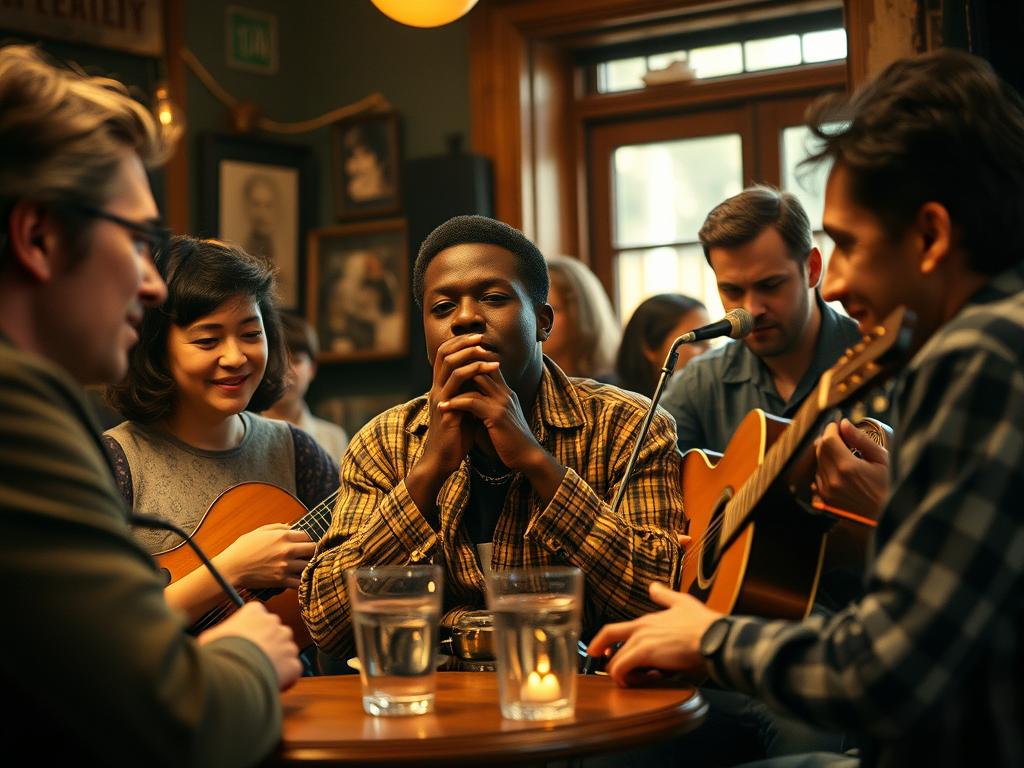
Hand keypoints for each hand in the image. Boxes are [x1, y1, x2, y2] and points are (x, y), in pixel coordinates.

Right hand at [198, 602, 301, 689]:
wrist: (235, 671)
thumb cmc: (220, 652)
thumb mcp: (210, 637)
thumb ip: (219, 634)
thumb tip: (211, 640)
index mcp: (255, 611)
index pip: (258, 615)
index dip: (252, 630)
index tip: (245, 641)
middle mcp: (275, 623)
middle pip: (274, 630)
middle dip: (268, 643)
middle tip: (253, 659)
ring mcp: (287, 642)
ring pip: (286, 648)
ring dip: (278, 659)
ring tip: (260, 672)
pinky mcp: (294, 662)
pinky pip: (293, 668)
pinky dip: (286, 677)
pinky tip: (272, 683)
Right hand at [215, 523, 314, 589]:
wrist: (230, 568)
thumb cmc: (242, 548)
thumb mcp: (260, 531)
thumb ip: (279, 527)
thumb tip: (292, 528)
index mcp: (283, 536)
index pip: (308, 535)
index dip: (310, 538)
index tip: (308, 542)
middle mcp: (287, 550)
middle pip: (313, 549)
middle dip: (313, 551)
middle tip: (310, 554)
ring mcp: (286, 566)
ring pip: (310, 565)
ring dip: (310, 565)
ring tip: (307, 565)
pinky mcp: (282, 580)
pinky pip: (301, 581)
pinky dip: (305, 580)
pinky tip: (303, 578)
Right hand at [407, 335, 500, 520]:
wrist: (443, 461)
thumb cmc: (456, 438)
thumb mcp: (464, 410)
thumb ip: (469, 395)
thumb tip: (483, 383)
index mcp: (440, 388)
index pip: (445, 355)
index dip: (459, 343)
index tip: (478, 337)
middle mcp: (437, 389)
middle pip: (444, 354)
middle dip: (463, 342)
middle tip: (481, 336)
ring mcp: (440, 397)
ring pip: (450, 364)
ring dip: (470, 354)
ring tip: (487, 350)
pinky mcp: (445, 408)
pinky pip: (456, 383)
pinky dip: (473, 371)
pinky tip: (489, 369)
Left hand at [437, 364, 540, 470]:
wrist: (527, 456)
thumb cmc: (509, 440)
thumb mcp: (496, 419)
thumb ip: (483, 408)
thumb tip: (464, 404)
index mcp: (505, 392)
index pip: (488, 367)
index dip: (470, 364)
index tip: (450, 368)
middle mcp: (504, 393)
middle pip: (482, 367)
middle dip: (461, 367)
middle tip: (440, 372)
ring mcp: (501, 402)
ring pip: (477, 379)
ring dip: (456, 383)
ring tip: (438, 389)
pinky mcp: (497, 415)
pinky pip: (472, 402)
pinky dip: (455, 403)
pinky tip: (443, 407)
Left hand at [587, 582, 720, 687]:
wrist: (715, 636)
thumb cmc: (704, 624)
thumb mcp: (682, 603)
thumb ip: (665, 597)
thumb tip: (653, 587)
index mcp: (646, 621)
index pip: (612, 631)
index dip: (600, 643)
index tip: (596, 653)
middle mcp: (639, 629)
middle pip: (610, 648)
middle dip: (614, 665)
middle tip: (627, 676)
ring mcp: (641, 640)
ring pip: (615, 662)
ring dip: (627, 676)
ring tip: (647, 679)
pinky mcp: (645, 652)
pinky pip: (622, 670)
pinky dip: (629, 680)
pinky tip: (649, 680)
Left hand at [813, 419, 888, 520]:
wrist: (880, 518)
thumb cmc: (885, 488)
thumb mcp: (881, 460)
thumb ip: (861, 439)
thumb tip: (844, 423)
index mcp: (847, 467)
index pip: (828, 439)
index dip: (831, 429)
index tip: (838, 426)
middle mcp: (832, 479)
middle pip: (820, 449)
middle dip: (829, 440)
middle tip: (842, 440)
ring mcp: (825, 490)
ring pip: (818, 463)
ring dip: (827, 456)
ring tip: (845, 460)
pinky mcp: (822, 499)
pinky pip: (817, 477)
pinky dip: (826, 471)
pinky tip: (840, 474)